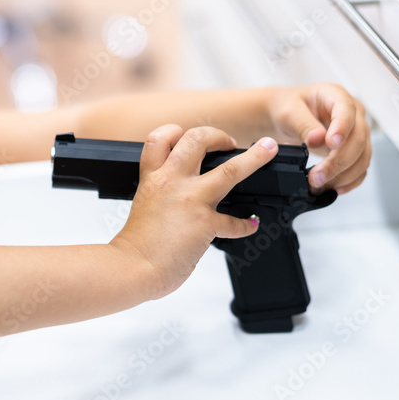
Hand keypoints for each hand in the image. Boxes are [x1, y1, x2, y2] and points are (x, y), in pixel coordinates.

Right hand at [111, 124, 278, 298]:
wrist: (131, 268)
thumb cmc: (134, 245)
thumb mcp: (142, 207)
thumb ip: (160, 196)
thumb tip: (177, 201)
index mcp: (152, 178)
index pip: (159, 139)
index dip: (173, 131)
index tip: (184, 134)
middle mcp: (172, 182)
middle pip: (197, 140)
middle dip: (216, 135)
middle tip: (227, 142)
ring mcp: (191, 200)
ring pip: (231, 169)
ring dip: (254, 158)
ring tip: (267, 151)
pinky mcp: (206, 223)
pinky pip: (234, 222)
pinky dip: (245, 224)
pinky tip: (249, 226)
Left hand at [267, 82, 371, 194]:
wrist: (288, 117)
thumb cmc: (289, 109)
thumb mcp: (289, 112)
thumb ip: (303, 124)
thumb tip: (317, 139)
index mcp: (336, 96)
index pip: (347, 111)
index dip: (341, 129)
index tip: (330, 144)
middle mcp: (352, 114)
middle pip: (357, 140)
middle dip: (337, 162)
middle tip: (316, 176)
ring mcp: (356, 133)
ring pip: (362, 157)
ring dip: (342, 175)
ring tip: (319, 184)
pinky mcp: (354, 150)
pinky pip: (360, 168)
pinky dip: (348, 181)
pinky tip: (333, 187)